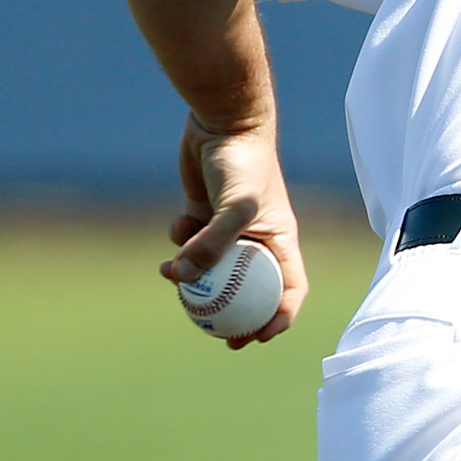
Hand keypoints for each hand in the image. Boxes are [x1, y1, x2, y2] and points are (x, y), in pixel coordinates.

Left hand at [161, 113, 308, 348]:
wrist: (225, 123)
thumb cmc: (244, 164)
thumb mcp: (235, 207)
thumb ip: (211, 244)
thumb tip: (180, 278)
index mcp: (279, 240)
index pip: (290, 288)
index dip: (279, 317)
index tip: (258, 337)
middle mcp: (258, 238)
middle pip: (250, 288)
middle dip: (234, 315)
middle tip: (217, 337)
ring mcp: (230, 228)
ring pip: (214, 268)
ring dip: (193, 277)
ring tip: (170, 275)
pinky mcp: (204, 215)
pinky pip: (191, 242)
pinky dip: (181, 240)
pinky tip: (178, 222)